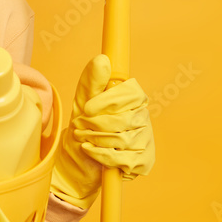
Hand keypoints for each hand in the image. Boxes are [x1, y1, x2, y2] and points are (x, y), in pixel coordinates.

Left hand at [50, 55, 154, 208]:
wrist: (76, 160)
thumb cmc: (83, 128)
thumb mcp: (82, 103)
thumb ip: (92, 82)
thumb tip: (102, 59)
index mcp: (133, 100)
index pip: (133, 94)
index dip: (109, 101)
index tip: (87, 108)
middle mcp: (143, 118)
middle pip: (125, 118)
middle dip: (96, 124)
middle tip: (80, 126)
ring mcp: (146, 141)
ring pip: (124, 139)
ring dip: (96, 139)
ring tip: (84, 138)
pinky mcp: (143, 162)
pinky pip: (124, 158)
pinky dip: (101, 155)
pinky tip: (91, 151)